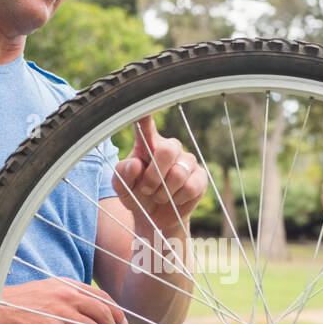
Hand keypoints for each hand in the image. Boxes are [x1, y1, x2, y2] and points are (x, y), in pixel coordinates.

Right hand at [0, 277, 127, 323]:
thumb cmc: (15, 304)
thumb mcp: (44, 291)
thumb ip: (64, 296)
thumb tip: (83, 309)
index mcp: (66, 285)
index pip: (101, 296)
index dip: (116, 311)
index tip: (122, 323)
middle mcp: (66, 295)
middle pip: (103, 313)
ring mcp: (59, 312)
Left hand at [112, 115, 206, 232]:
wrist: (155, 219)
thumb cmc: (137, 195)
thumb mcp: (122, 188)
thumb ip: (122, 175)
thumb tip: (136, 164)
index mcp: (148, 144)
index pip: (147, 125)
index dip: (146, 114)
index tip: (145, 104)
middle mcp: (170, 147)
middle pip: (166, 151)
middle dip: (153, 177)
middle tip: (146, 189)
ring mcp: (187, 160)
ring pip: (178, 173)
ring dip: (164, 192)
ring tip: (159, 197)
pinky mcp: (201, 177)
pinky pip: (191, 187)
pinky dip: (178, 199)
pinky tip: (174, 200)